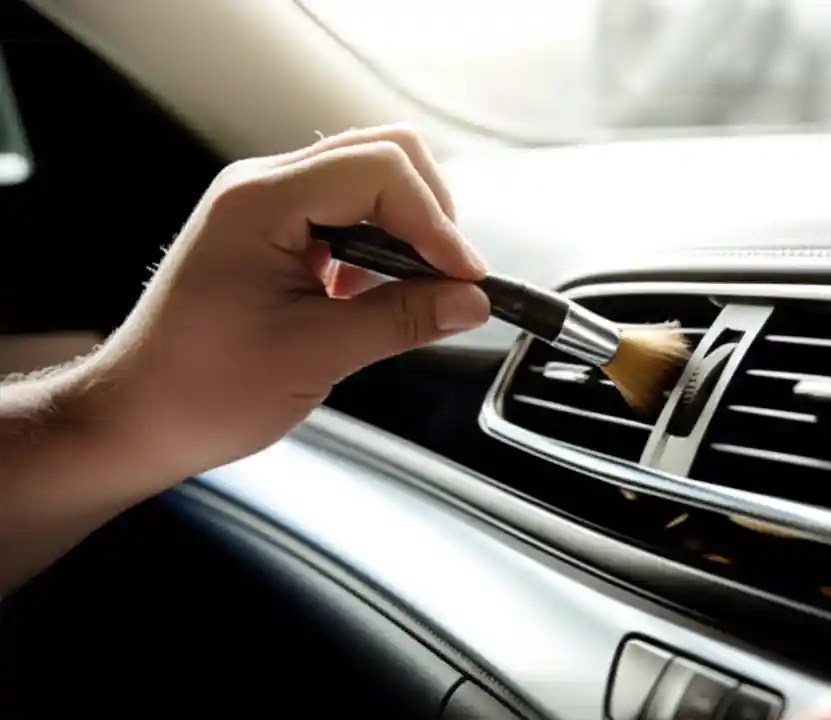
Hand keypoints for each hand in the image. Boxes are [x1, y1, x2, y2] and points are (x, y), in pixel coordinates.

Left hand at [84, 125, 489, 481]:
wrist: (137, 416)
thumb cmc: (200, 389)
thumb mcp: (315, 356)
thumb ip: (401, 319)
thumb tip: (471, 301)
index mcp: (261, 203)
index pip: (380, 170)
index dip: (436, 223)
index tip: (466, 280)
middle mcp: (262, 187)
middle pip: (382, 154)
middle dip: (430, 212)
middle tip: (450, 278)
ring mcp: (266, 205)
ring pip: (370, 180)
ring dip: (407, 229)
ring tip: (420, 289)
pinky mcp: (275, 231)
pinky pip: (348, 211)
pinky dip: (381, 245)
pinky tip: (379, 293)